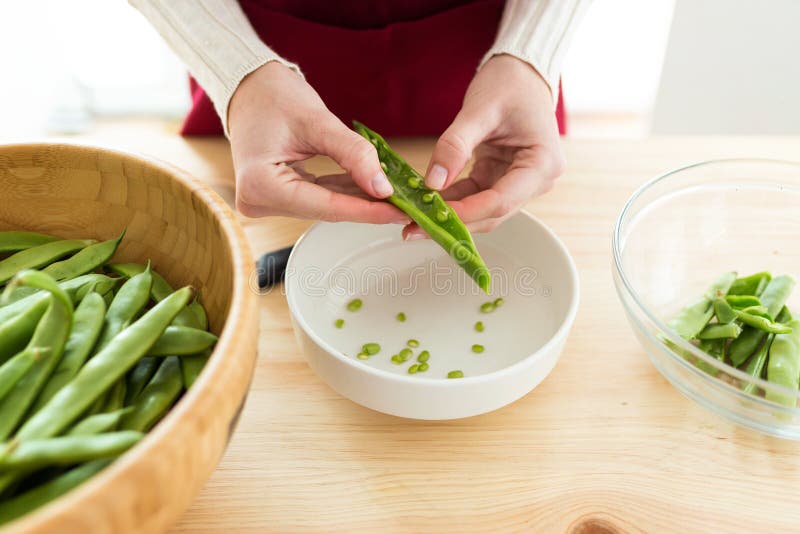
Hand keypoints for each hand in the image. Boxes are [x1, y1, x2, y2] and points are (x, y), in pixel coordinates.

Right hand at [228, 62, 406, 223]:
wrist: (248, 87)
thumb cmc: (272, 96)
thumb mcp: (317, 121)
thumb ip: (353, 154)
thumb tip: (382, 187)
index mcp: (260, 185)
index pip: (325, 206)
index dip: (366, 210)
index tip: (398, 211)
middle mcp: (258, 200)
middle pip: (326, 210)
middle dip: (367, 206)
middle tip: (406, 205)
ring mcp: (266, 201)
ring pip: (325, 206)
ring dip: (359, 200)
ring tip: (396, 197)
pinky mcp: (277, 196)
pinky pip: (318, 198)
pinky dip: (344, 192)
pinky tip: (371, 189)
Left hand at [405, 54, 564, 238]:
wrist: (522, 70)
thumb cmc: (509, 82)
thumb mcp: (479, 109)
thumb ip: (455, 146)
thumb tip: (432, 183)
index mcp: (541, 164)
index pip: (499, 201)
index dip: (464, 213)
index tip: (429, 216)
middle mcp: (537, 180)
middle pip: (491, 213)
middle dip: (452, 222)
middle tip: (411, 228)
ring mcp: (520, 182)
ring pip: (482, 211)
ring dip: (449, 216)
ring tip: (412, 219)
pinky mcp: (503, 178)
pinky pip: (475, 197)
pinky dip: (451, 202)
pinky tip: (424, 204)